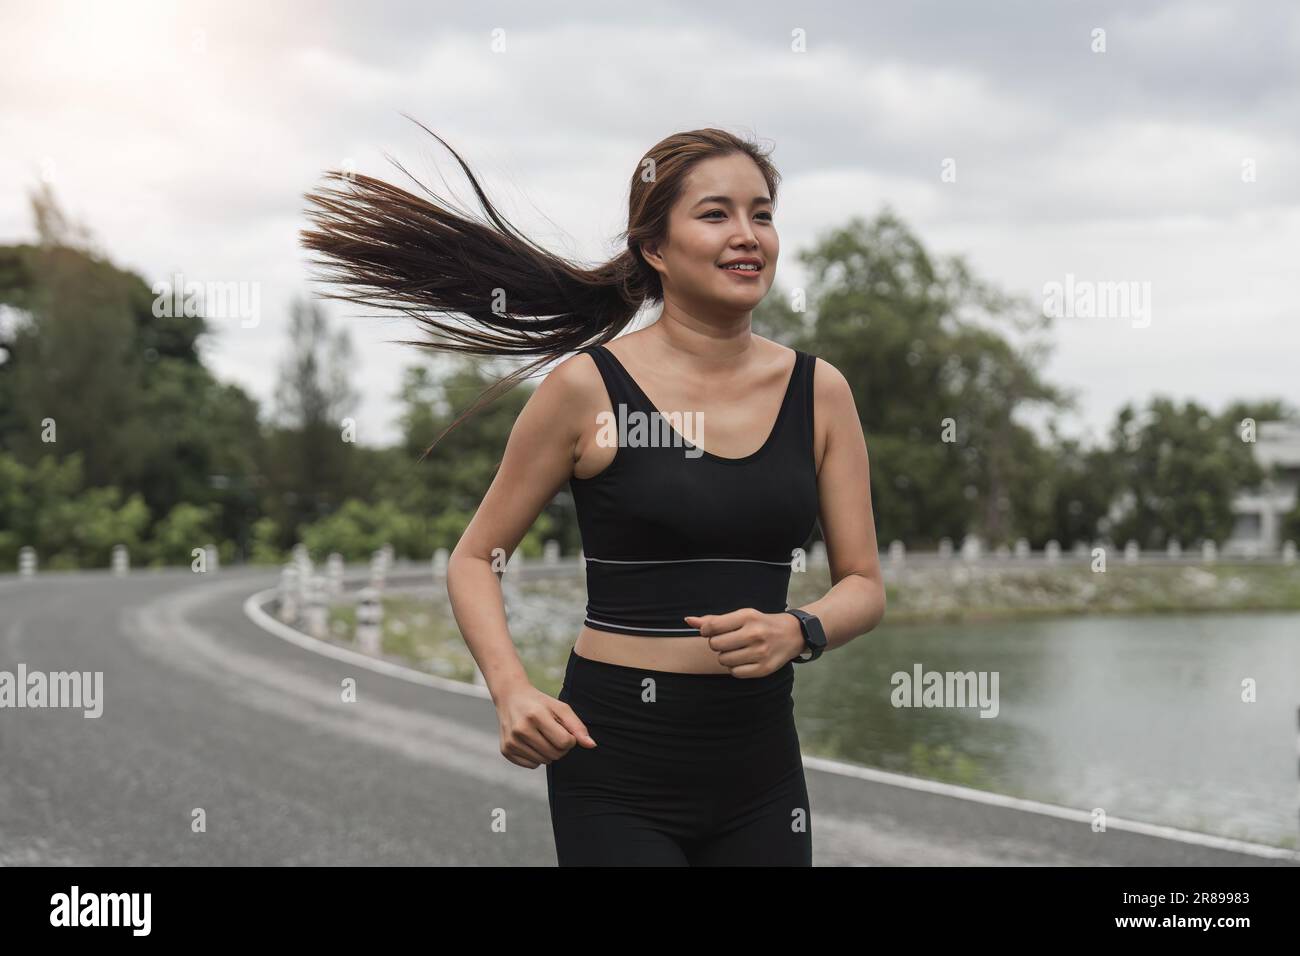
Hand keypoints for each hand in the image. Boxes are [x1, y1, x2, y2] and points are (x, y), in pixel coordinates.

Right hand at [495, 684, 595, 768]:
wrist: (511, 698)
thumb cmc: (540, 703)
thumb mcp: (560, 708)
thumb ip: (577, 727)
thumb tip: (592, 745)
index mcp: (536, 716)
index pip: (565, 742)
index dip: (570, 739)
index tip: (564, 729)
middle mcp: (521, 729)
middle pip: (555, 754)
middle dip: (560, 747)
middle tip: (553, 733)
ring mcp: (511, 741)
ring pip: (544, 761)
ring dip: (549, 752)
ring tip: (541, 735)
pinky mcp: (505, 750)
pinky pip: (532, 765)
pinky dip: (536, 757)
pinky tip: (531, 742)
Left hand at [684, 608, 805, 677]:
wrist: (792, 634)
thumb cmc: (760, 623)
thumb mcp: (741, 616)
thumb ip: (714, 620)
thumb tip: (688, 620)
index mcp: (747, 617)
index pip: (711, 627)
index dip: (706, 631)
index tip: (712, 631)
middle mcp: (754, 634)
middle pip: (715, 645)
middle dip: (717, 644)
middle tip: (729, 641)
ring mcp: (760, 652)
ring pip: (723, 660)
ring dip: (726, 656)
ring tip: (738, 650)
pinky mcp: (764, 669)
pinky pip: (735, 673)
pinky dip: (736, 668)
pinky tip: (745, 660)